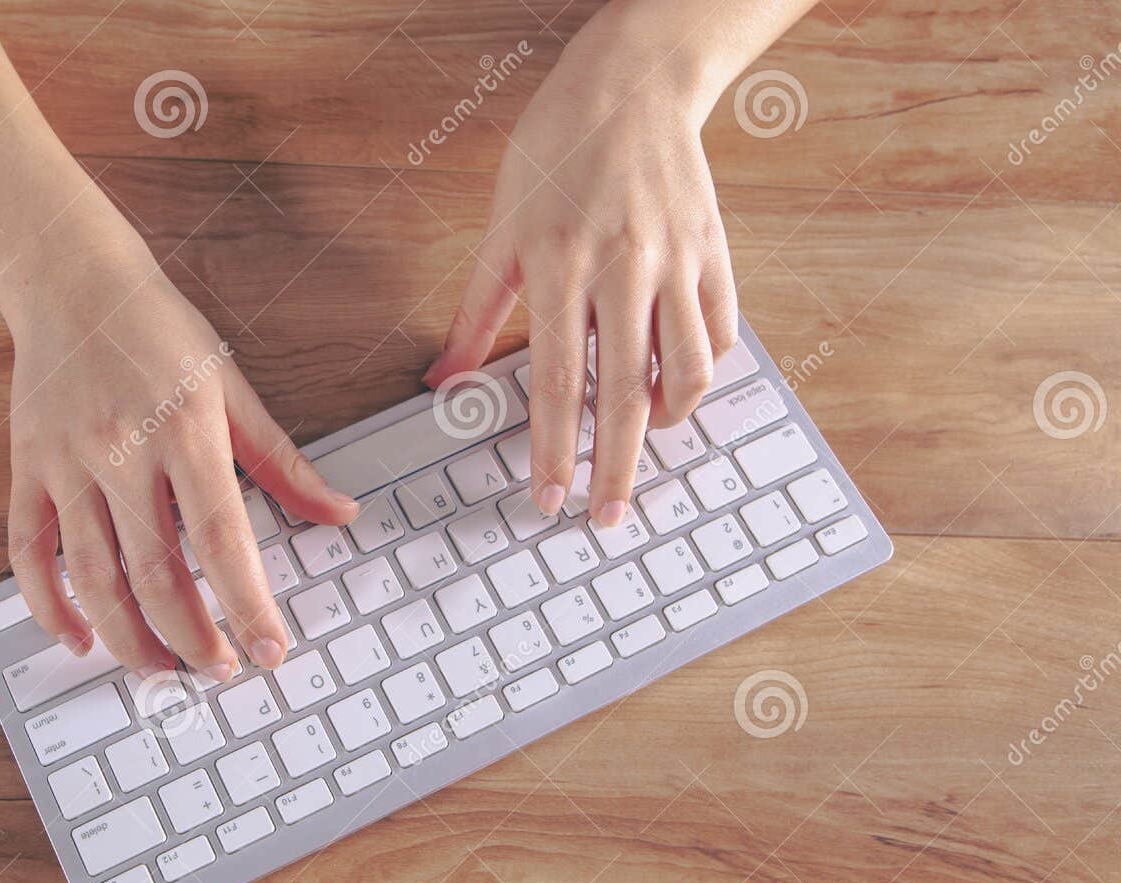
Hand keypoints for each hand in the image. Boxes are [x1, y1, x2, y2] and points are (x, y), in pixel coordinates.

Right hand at [4, 236, 357, 677]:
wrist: (71, 279)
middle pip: (155, 573)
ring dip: (128, 637)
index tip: (269, 652)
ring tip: (161, 671)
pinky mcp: (28, 469)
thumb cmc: (160, 332)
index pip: (221, 539)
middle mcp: (122, 453)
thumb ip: (284, 462)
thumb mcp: (232, 387)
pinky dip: (49, 605)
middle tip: (219, 672)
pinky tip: (79, 638)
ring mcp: (67, 465)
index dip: (246, 604)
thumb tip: (339, 514)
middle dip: (191, 638)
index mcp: (184, 432)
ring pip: (92, 577)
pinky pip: (30, 552)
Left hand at [426, 23, 737, 526]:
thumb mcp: (499, 228)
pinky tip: (677, 385)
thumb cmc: (555, 151)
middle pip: (626, 394)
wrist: (631, 83)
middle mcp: (624, 268)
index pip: (558, 382)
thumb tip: (444, 383)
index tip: (549, 498)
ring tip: (644, 442)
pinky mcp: (715, 252)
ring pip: (688, 370)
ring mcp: (678, 261)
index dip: (554, 450)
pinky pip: (719, 333)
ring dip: (666, 421)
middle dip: (617, 469)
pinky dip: (702, 372)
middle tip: (607, 518)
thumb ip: (475, 314)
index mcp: (559, 264)